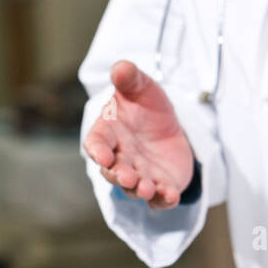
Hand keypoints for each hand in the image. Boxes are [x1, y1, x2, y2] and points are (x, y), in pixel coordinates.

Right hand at [83, 60, 194, 208]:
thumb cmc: (144, 105)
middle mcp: (120, 158)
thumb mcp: (141, 87)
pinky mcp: (160, 185)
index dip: (97, 151)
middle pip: (113, 172)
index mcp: (108, 134)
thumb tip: (120, 67)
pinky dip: (164, 200)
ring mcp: (139, 175)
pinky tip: (172, 196)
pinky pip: (159, 199)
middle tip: (128, 177)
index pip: (96, 144)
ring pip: (135, 188)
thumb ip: (129, 78)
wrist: (167, 125)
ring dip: (140, 190)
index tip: (102, 156)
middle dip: (120, 176)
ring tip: (148, 188)